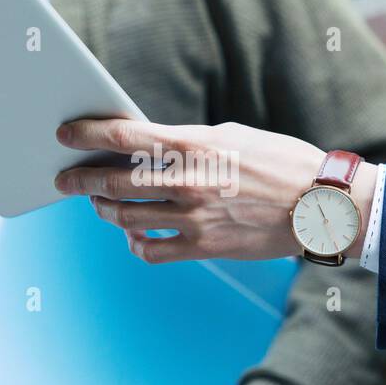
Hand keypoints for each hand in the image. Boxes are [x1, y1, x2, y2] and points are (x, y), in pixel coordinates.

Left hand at [55, 118, 376, 262]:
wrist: (321, 203)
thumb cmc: (281, 161)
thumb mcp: (232, 135)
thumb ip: (187, 142)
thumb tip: (150, 146)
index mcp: (193, 145)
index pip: (124, 135)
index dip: (87, 134)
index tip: (65, 134)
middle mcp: (187, 182)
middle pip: (113, 180)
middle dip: (80, 179)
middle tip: (64, 179)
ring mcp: (193, 218)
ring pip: (126, 217)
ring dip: (104, 210)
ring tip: (99, 204)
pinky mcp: (204, 247)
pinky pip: (152, 251)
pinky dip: (136, 243)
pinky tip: (135, 235)